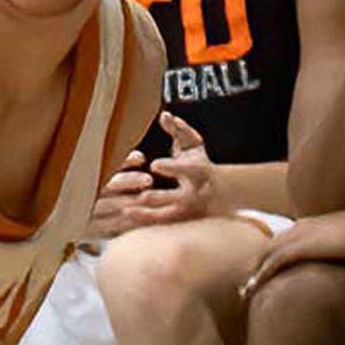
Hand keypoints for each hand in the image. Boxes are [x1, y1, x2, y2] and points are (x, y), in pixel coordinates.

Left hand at [88, 114, 214, 237]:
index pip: (189, 169)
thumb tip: (165, 116)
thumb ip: (179, 130)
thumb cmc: (199, 165)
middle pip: (180, 200)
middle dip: (161, 198)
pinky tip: (126, 222)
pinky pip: (162, 229)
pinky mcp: (180, 225)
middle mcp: (197, 194)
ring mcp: (189, 213)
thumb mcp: (193, 145)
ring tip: (127, 212)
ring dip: (149, 217)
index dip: (173, 167)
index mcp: (201, 173)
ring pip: (170, 218)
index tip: (155, 165)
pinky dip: (145, 227)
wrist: (218, 195)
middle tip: (142, 196)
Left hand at [242, 201, 344, 297]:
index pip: (279, 245)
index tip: (259, 279)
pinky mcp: (304, 245)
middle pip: (267, 250)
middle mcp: (299, 228)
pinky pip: (275, 261)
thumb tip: (342, 268)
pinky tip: (255, 287)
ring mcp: (300, 235)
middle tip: (244, 291)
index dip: (267, 262)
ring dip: (253, 274)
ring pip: (266, 255)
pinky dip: (262, 274)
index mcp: (309, 226)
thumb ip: (339, 253)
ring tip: (244, 294)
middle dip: (254, 269)